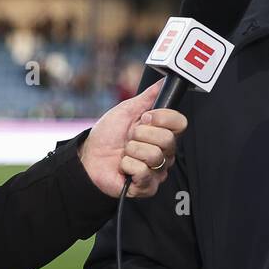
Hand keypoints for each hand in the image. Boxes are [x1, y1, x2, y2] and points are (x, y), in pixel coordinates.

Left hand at [79, 79, 188, 198]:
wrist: (88, 157)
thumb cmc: (107, 136)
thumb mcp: (126, 110)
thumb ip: (147, 97)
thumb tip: (163, 82)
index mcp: (162, 133)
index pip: (180, 123)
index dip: (162, 118)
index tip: (145, 118)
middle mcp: (164, 152)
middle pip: (168, 140)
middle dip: (141, 135)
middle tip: (129, 138)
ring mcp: (157, 170)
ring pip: (155, 156)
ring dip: (132, 151)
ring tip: (124, 153)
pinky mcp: (148, 186)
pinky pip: (144, 172)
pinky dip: (127, 166)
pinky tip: (123, 167)